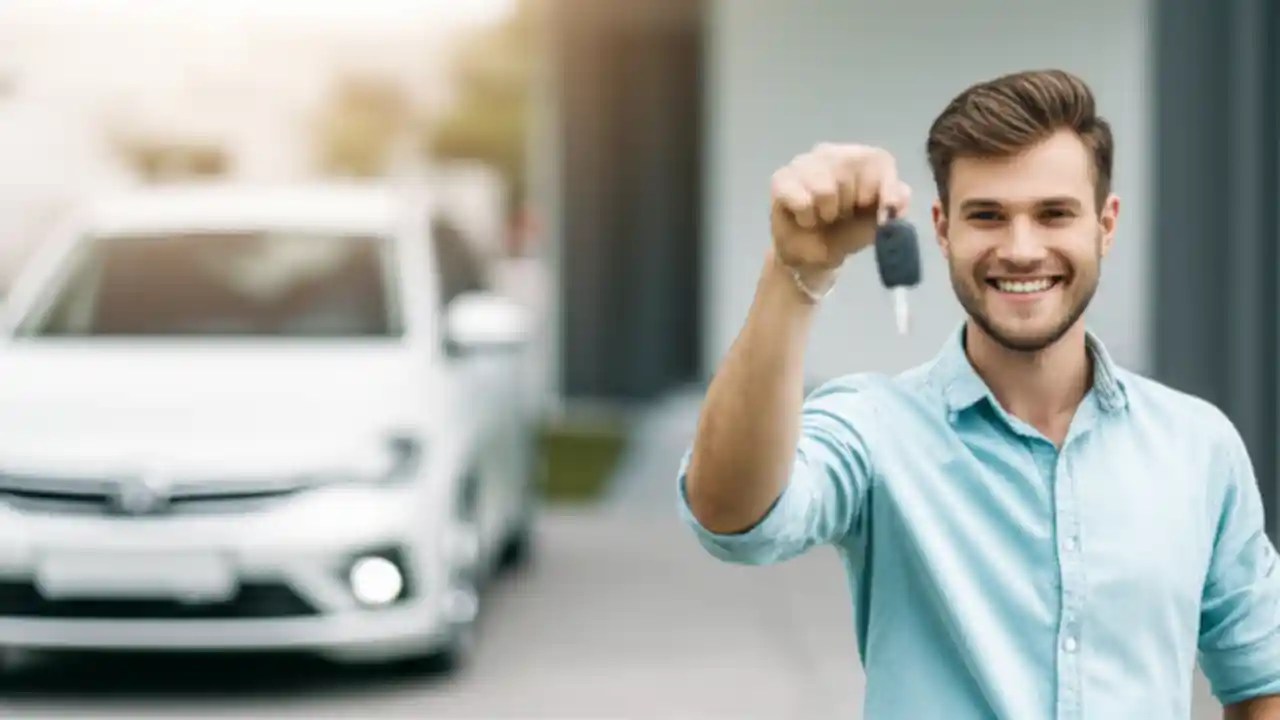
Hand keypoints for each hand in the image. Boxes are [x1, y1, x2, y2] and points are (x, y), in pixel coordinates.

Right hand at [770, 143, 911, 274]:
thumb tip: (897, 199)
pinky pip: (802, 201)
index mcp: (860, 159)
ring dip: (827, 213)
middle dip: (851, 204)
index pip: (878, 160)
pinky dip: (807, 219)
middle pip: (850, 170)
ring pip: (825, 188)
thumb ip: (895, 206)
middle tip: (842, 215)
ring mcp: (803, 163)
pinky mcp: (781, 179)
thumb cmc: (847, 233)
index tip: (885, 214)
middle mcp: (831, 152)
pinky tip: (804, 219)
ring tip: (823, 217)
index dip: (885, 187)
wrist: (812, 257)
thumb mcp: (879, 223)